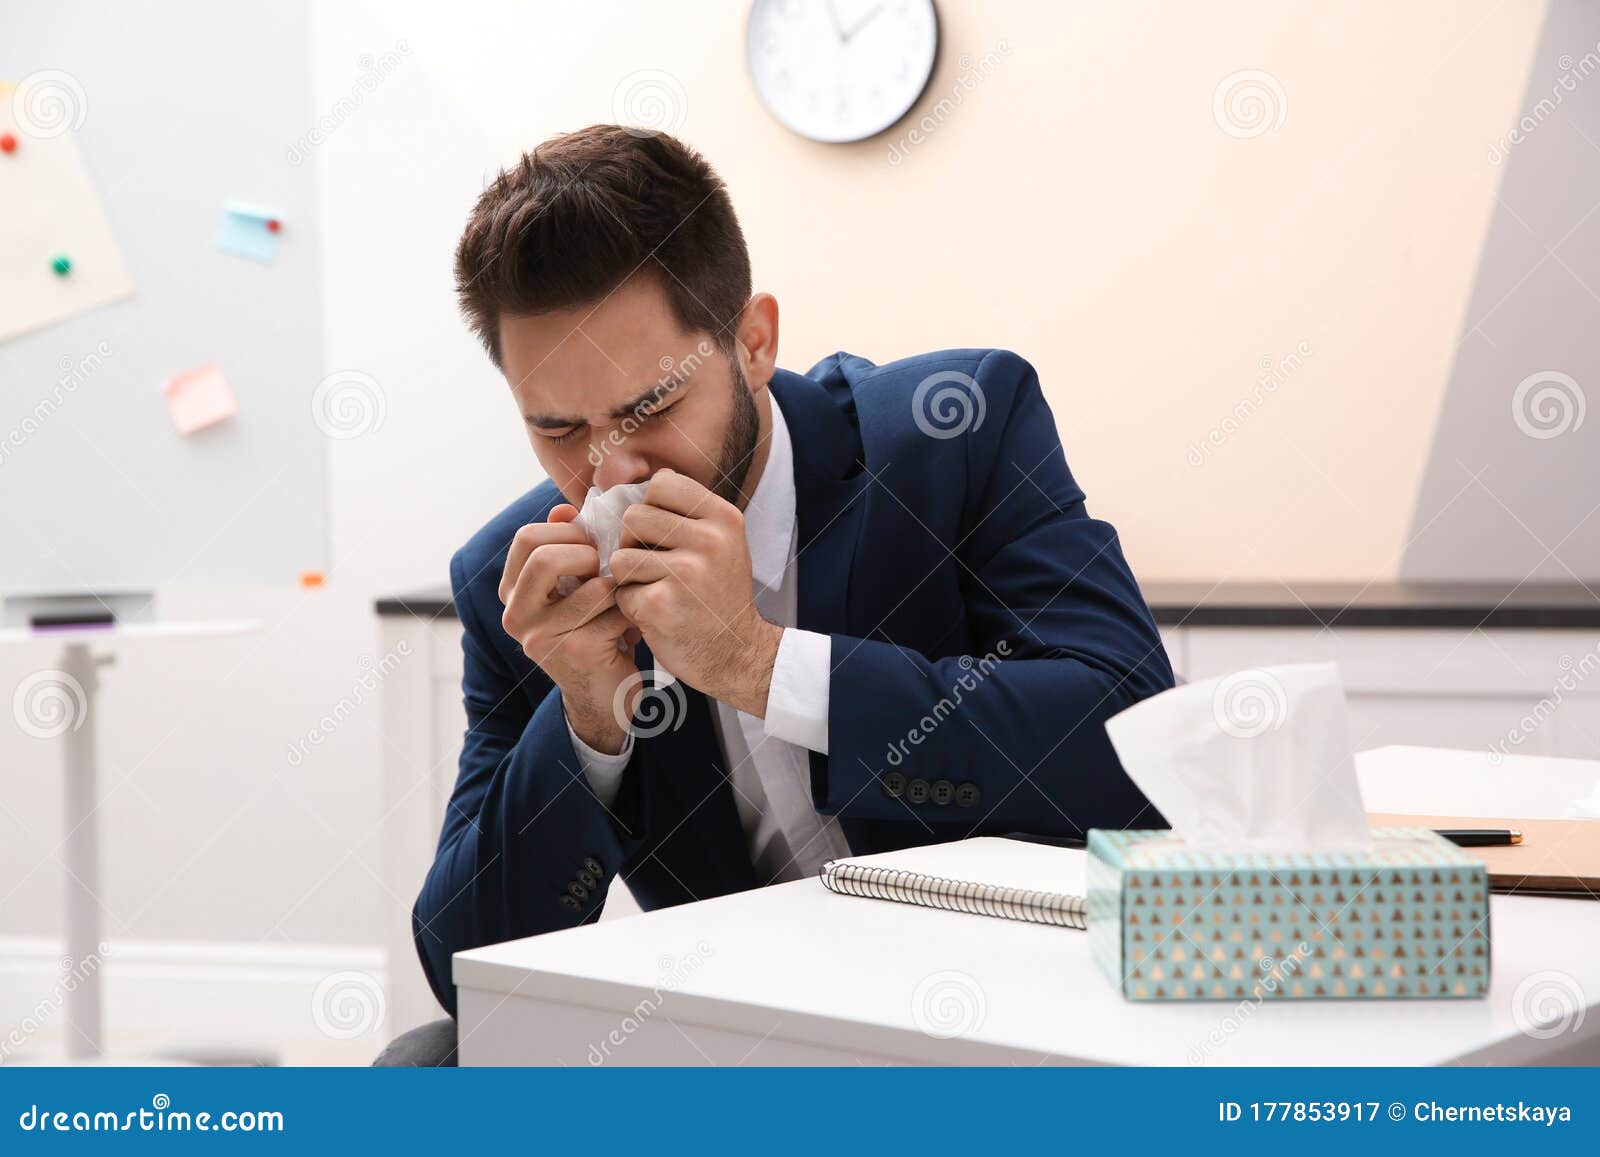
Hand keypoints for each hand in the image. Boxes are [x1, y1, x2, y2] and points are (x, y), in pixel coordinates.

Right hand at [499, 503, 637, 752]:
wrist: (606, 696)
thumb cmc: (595, 629)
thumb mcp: (576, 587)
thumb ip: (566, 547)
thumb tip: (562, 510)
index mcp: (512, 592)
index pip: (527, 538)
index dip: (568, 532)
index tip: (592, 545)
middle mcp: (516, 616)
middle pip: (544, 556)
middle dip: (588, 554)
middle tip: (608, 568)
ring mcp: (541, 638)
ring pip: (590, 585)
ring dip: (617, 587)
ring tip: (624, 598)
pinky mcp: (574, 654)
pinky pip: (615, 611)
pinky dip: (632, 612)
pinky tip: (634, 626)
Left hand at [609, 469, 782, 715]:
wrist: (737, 654)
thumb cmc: (718, 595)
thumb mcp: (721, 543)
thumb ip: (688, 512)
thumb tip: (647, 479)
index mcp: (723, 518)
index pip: (662, 484)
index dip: (650, 507)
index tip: (661, 534)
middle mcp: (709, 540)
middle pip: (634, 517)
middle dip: (633, 543)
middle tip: (653, 568)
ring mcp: (686, 572)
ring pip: (621, 555)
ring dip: (628, 577)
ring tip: (653, 590)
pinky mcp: (662, 603)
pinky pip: (621, 591)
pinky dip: (630, 605)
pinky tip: (655, 614)